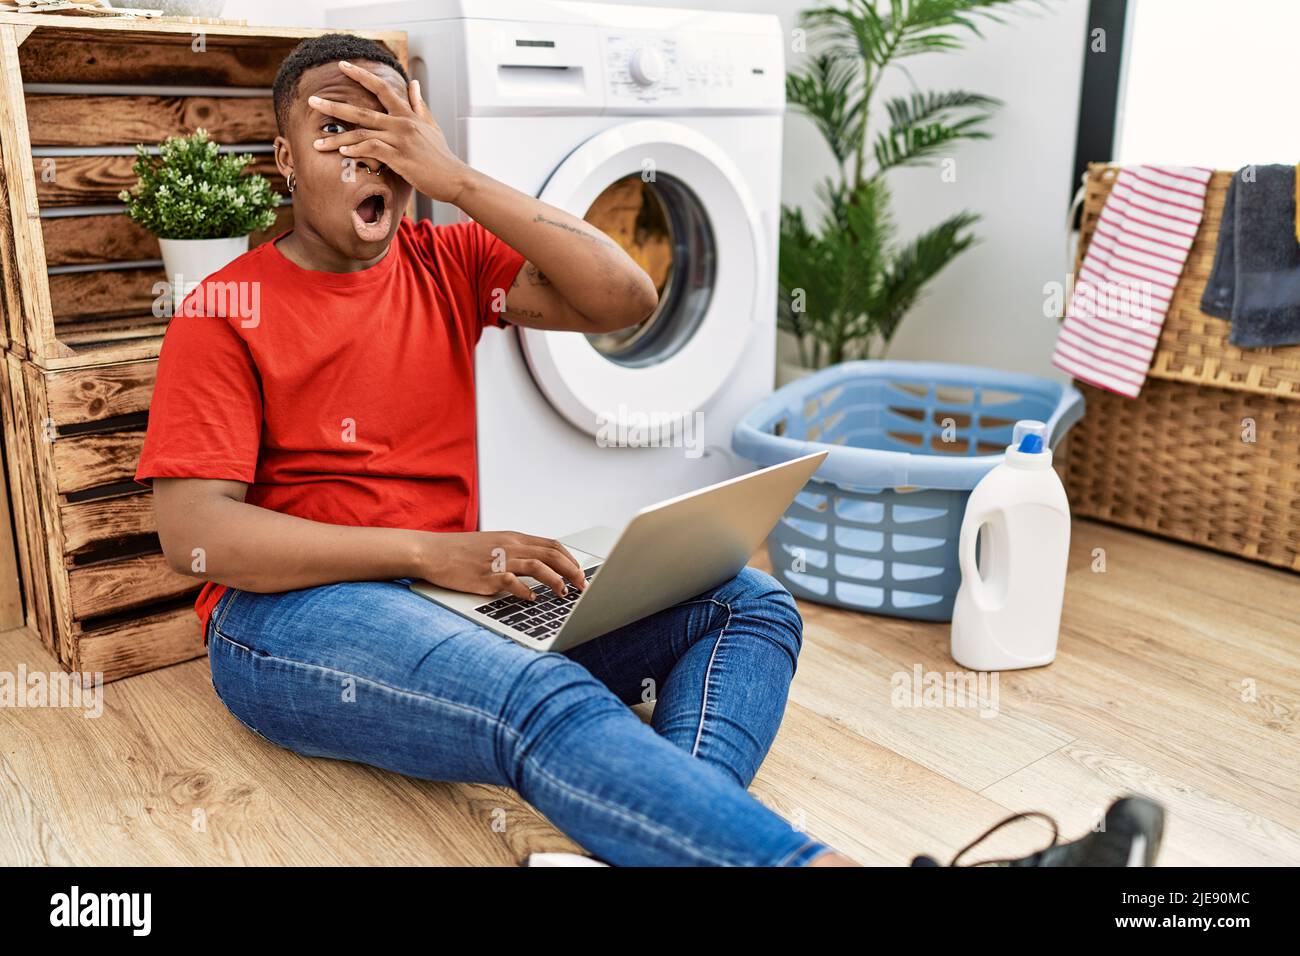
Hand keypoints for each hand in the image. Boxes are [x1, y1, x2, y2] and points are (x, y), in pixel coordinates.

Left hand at [309, 60, 474, 204]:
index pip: (381, 88)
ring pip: (362, 134)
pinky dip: (356, 151)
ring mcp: (400, 140)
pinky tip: (342, 153)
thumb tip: (414, 83)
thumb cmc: (442, 156)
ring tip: (317, 142)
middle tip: (312, 100)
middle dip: (335, 106)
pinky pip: (372, 150)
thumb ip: (419, 104)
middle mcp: (401, 124)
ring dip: (337, 139)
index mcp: (407, 114)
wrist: (456, 178)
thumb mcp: (431, 125)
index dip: (360, 76)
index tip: (342, 66)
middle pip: (362, 111)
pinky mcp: (400, 158)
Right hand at [419, 531, 588, 600]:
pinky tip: (532, 599)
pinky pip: (511, 582)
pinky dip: (525, 591)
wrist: (433, 552)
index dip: (571, 560)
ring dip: (555, 581)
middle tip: (581, 587)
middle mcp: (510, 546)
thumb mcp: (495, 545)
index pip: (553, 545)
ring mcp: (498, 560)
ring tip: (563, 594)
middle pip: (551, 555)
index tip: (580, 574)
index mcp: (514, 538)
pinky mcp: (486, 576)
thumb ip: (517, 552)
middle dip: (572, 571)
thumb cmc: (463, 552)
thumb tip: (541, 565)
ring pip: (537, 566)